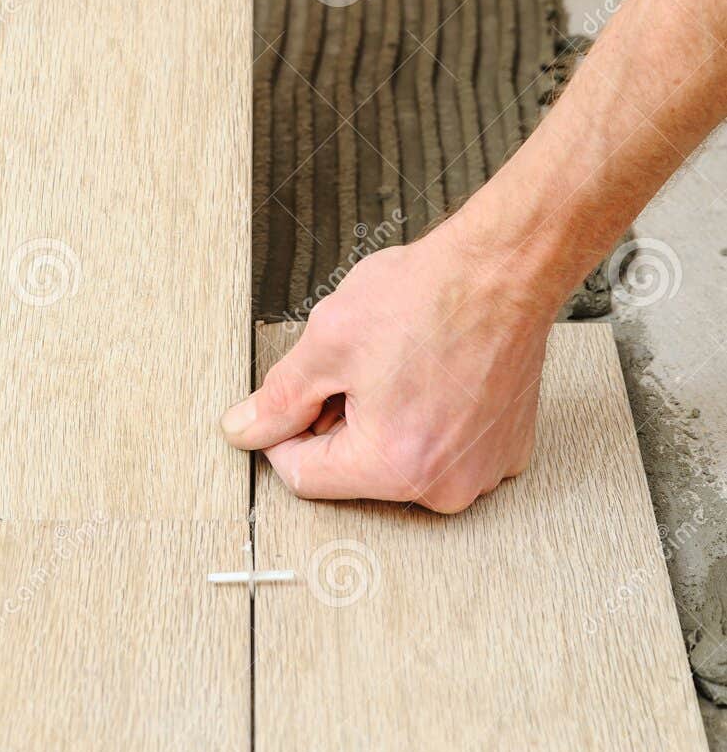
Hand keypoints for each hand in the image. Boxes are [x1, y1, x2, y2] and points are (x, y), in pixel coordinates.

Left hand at [221, 224, 555, 512]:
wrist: (504, 267)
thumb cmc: (431, 295)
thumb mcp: (328, 340)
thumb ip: (279, 397)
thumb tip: (245, 429)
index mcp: (395, 465)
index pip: (303, 477)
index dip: (285, 431)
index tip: (297, 398)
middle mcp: (445, 484)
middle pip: (355, 471)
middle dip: (340, 423)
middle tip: (357, 368)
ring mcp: (482, 471)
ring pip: (399, 460)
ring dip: (385, 421)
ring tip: (401, 366)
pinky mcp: (506, 450)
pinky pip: (445, 448)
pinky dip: (430, 419)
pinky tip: (434, 374)